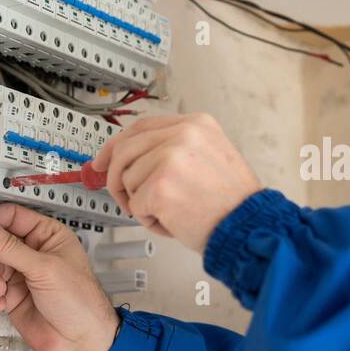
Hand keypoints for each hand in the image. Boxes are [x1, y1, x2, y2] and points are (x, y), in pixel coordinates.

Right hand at [0, 203, 119, 350]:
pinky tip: (1, 301)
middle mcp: (34, 252)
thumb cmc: (80, 303)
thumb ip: (11, 247)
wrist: (81, 342)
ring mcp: (22, 274)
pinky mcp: (12, 295)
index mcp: (48, 236)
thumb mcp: (44, 269)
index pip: (12, 217)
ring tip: (0, 288)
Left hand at [92, 112, 261, 252]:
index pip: (141, 127)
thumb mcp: (210, 156)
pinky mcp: (160, 187)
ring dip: (141, 203)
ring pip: (127, 180)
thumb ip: (174, 148)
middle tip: (124, 198)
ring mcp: (170, 159)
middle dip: (116, 178)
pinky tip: (174, 221)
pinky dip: (150, 220)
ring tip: (171, 211)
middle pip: (125, 150)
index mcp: (196, 124)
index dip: (116, 145)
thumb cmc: (231, 202)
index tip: (102, 161)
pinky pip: (135, 205)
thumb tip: (129, 157)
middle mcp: (183, 134)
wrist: (248, 227)